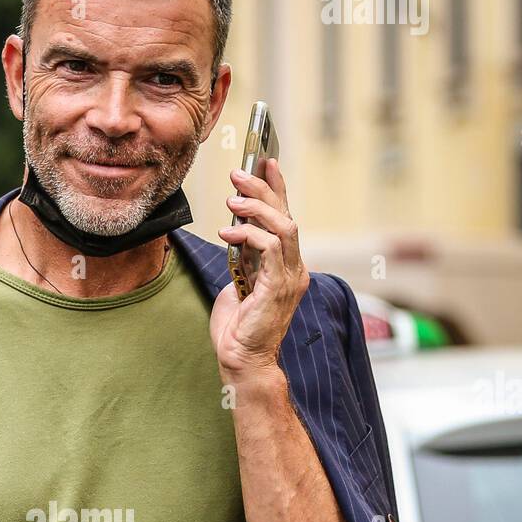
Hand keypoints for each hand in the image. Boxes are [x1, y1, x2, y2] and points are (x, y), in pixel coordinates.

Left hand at [212, 159, 309, 381]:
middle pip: (286, 215)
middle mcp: (293, 268)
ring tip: (232, 198)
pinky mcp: (279, 287)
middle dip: (264, 189)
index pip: (285, 218)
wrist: (241, 361)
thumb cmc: (236, 329)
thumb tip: (234, 230)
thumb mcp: (236, 283)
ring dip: (257, 206)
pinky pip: (270, 247)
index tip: (265, 161)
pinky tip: (227, 232)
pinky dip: (248, 234)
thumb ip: (241, 259)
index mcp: (285, 266)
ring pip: (284, 225)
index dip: (278, 188)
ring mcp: (290, 277)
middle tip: (240, 172)